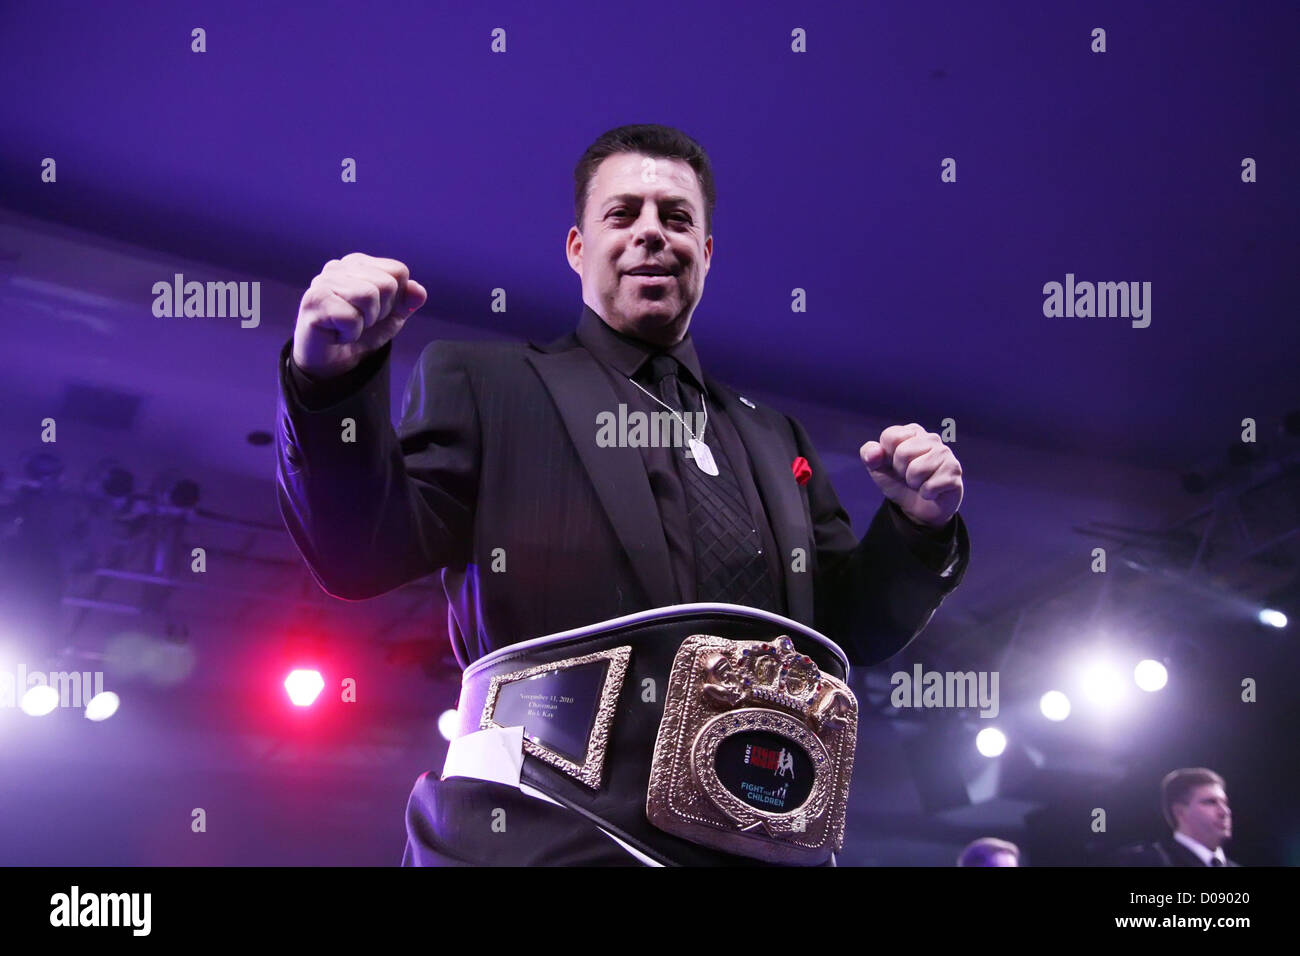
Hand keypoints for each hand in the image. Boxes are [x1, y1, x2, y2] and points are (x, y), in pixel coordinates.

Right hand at [292, 253, 427, 377]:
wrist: (333, 361)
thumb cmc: (359, 332)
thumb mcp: (391, 316)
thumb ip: (407, 301)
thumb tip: (419, 291)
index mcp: (359, 264)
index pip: (398, 271)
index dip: (395, 299)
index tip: (376, 311)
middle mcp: (339, 267)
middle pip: (386, 283)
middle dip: (380, 311)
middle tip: (361, 320)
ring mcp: (323, 281)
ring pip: (368, 296)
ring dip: (365, 322)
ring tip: (349, 325)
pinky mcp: (314, 300)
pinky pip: (350, 317)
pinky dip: (351, 333)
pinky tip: (338, 333)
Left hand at [860, 424, 962, 527]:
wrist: (920, 507)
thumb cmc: (899, 482)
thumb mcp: (878, 468)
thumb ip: (869, 455)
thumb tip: (874, 453)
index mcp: (911, 432)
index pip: (890, 436)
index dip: (887, 457)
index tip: (895, 464)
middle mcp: (931, 438)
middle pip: (903, 453)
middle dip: (901, 471)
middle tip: (909, 476)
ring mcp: (946, 454)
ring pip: (917, 470)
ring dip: (914, 483)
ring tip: (921, 482)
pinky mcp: (955, 471)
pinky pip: (930, 486)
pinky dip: (926, 494)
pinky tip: (933, 491)